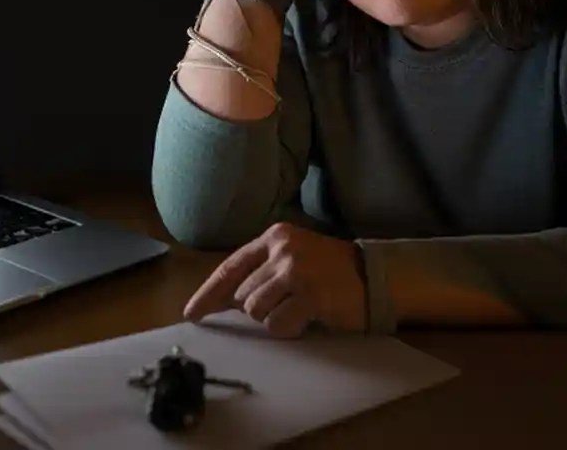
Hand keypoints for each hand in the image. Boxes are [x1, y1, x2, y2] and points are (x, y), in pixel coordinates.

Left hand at [184, 223, 366, 337]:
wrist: (374, 276)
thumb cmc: (330, 272)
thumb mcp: (291, 261)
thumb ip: (257, 275)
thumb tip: (217, 300)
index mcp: (274, 237)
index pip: (230, 267)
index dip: (208, 292)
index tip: (192, 313)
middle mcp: (282, 249)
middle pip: (243, 295)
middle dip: (258, 308)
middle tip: (287, 304)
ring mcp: (296, 271)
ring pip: (257, 311)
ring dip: (274, 318)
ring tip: (299, 309)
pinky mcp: (310, 295)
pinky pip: (278, 326)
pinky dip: (290, 329)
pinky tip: (309, 318)